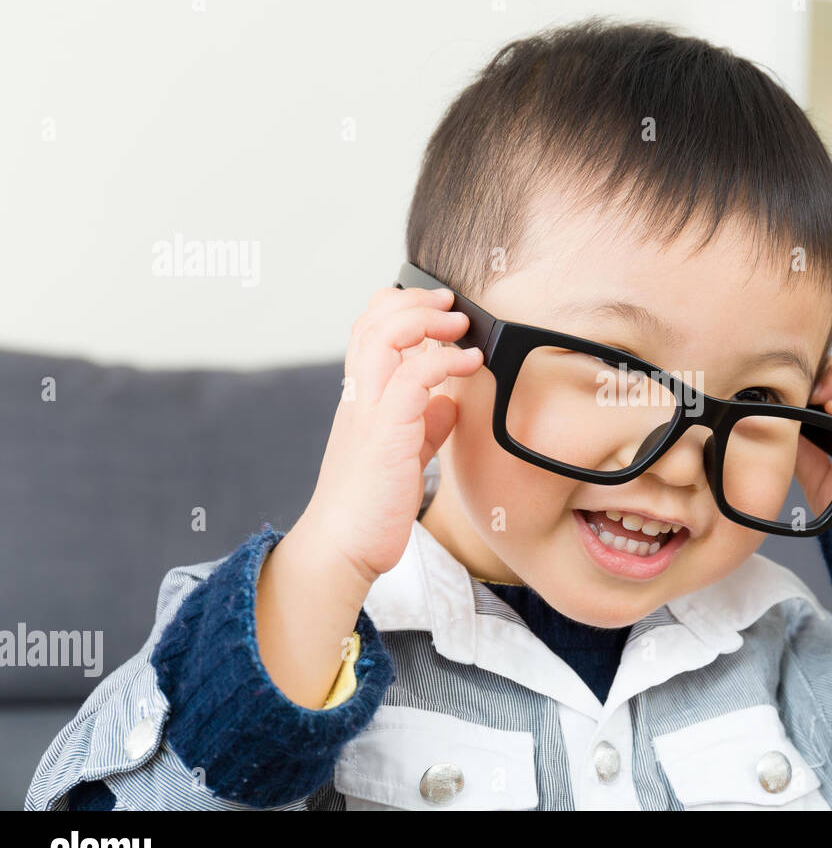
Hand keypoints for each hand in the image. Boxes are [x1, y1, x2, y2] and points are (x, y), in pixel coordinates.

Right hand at [298, 285, 483, 585]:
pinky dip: (444, 361)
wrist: (344, 547)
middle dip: (416, 301)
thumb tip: (448, 401)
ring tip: (461, 324)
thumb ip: (423, 424)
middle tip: (452, 303)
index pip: (370, 328)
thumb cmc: (371, 503)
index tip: (440, 306)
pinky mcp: (384, 433)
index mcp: (361, 396)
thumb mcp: (404, 454)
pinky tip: (470, 364)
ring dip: (427, 320)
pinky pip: (412, 378)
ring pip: (383, 336)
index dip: (401, 306)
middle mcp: (359, 395)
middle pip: (373, 320)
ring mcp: (368, 411)